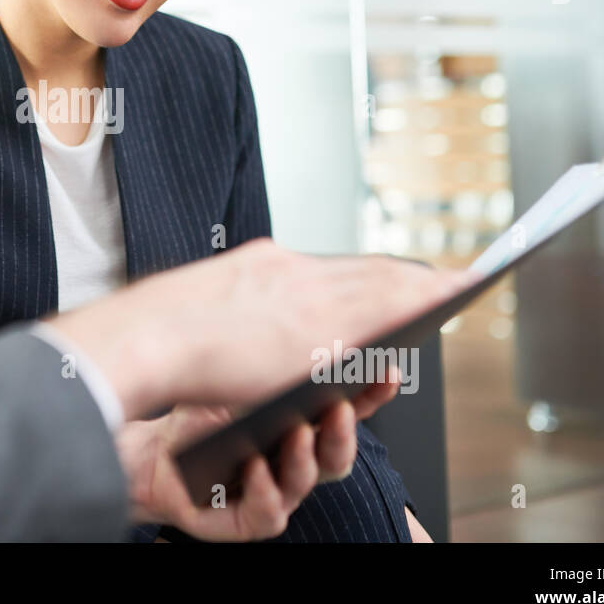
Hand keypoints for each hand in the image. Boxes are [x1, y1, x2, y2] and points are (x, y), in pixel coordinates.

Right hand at [52, 239, 471, 421]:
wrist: (144, 337)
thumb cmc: (161, 331)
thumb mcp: (208, 300)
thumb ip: (241, 300)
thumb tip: (256, 314)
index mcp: (263, 265)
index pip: (333, 269)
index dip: (373, 272)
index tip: (399, 272)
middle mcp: (290, 271)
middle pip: (366, 272)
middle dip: (410, 276)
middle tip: (453, 276)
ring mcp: (304, 297)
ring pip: (380, 287)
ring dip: (423, 287)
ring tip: (459, 288)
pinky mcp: (311, 329)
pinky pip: (376, 315)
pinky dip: (412, 307)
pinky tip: (435, 311)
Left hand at [117, 367, 403, 540]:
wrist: (154, 450)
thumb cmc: (203, 411)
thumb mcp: (242, 373)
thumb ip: (284, 358)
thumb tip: (320, 312)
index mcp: (305, 423)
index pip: (351, 408)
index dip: (374, 393)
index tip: (388, 368)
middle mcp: (296, 461)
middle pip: (337, 452)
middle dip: (344, 430)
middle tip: (340, 404)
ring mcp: (273, 491)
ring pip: (304, 482)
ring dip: (304, 458)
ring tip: (296, 432)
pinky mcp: (243, 517)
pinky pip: (266, 512)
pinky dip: (264, 490)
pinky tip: (253, 465)